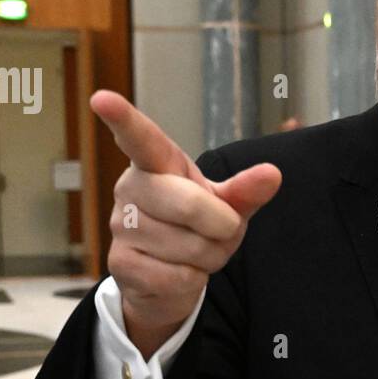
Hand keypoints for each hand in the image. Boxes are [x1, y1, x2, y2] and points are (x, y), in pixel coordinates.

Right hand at [91, 90, 280, 359]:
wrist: (170, 279)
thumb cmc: (198, 229)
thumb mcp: (226, 205)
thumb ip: (245, 190)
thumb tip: (273, 174)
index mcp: (156, 164)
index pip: (141, 138)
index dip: (123, 119)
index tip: (103, 98)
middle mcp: (130, 188)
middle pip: (188, 205)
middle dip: (221, 227)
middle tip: (222, 231)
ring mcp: (120, 226)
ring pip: (188, 247)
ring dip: (208, 257)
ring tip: (196, 254)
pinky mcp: (121, 263)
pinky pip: (175, 276)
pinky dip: (192, 280)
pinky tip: (180, 273)